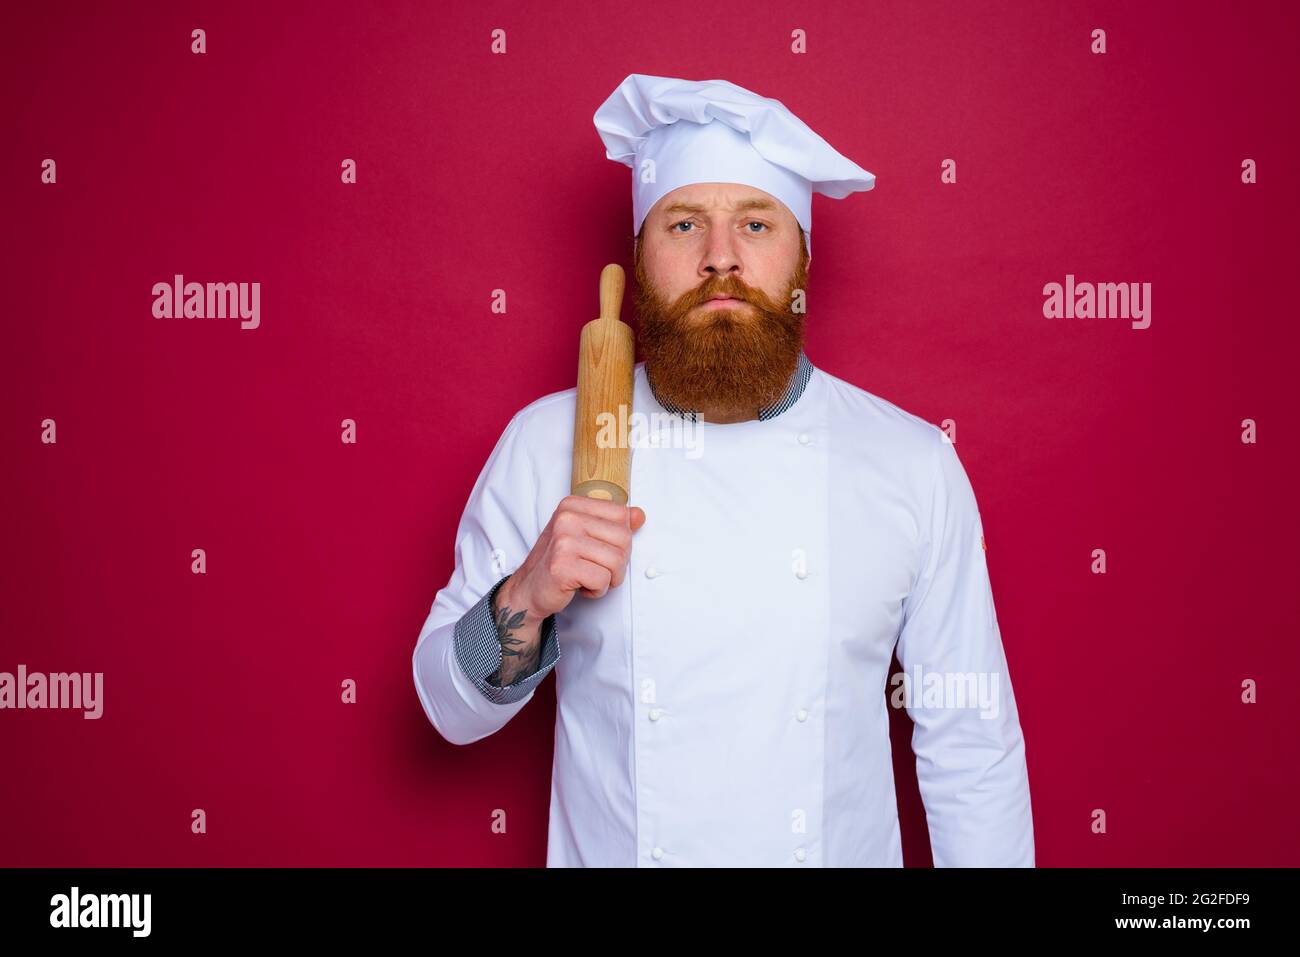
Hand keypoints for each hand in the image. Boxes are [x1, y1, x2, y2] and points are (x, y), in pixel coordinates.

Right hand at [500, 496, 646, 620]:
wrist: (529, 589)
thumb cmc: (559, 562)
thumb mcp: (584, 536)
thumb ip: (612, 524)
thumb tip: (639, 515)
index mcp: (573, 506)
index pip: (622, 515)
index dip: (620, 540)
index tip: (599, 549)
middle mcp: (567, 518)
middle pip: (624, 538)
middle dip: (617, 562)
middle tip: (595, 568)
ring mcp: (563, 541)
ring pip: (617, 561)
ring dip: (608, 578)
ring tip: (587, 578)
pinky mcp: (563, 565)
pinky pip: (603, 580)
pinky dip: (596, 590)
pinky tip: (579, 586)